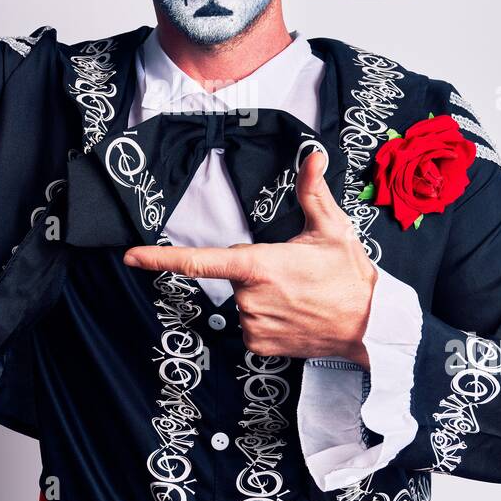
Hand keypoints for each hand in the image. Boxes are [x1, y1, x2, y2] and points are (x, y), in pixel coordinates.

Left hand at [123, 150, 376, 366]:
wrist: (369, 326)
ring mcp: (252, 325)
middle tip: (293, 272)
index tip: (131, 255)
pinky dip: (265, 318)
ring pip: (241, 301)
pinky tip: (292, 315)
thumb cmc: (349, 276)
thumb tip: (312, 154)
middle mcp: (250, 298)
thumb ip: (313, 190)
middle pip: (233, 275)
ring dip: (261, 295)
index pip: (200, 261)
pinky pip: (249, 325)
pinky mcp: (258, 346)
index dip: (161, 258)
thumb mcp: (332, 228)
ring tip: (298, 295)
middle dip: (255, 270)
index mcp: (260, 265)